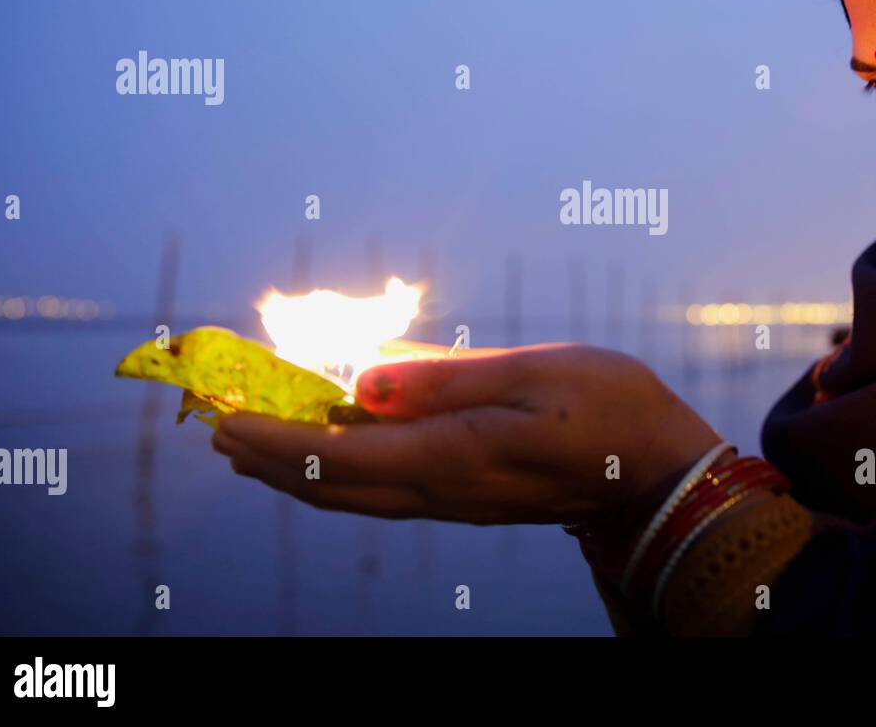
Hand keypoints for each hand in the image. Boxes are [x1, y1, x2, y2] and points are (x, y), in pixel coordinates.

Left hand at [211, 340, 722, 526]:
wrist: (658, 473)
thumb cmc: (607, 410)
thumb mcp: (532, 374)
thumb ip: (444, 379)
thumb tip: (362, 380)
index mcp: (449, 457)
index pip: (335, 456)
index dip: (271, 439)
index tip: (223, 419)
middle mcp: (439, 490)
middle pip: (330, 485)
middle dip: (267, 460)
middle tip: (218, 430)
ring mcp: (452, 500)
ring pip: (352, 495)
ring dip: (294, 471)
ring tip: (251, 447)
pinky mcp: (467, 497)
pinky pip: (383, 491)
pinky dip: (338, 472)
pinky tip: (330, 452)